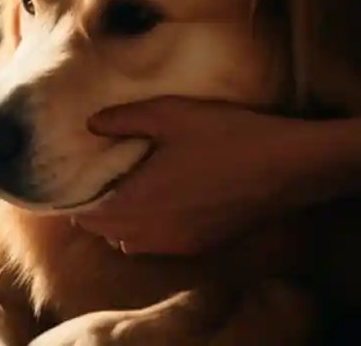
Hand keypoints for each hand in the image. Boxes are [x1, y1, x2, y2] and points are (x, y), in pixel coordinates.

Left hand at [72, 99, 316, 256]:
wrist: (285, 167)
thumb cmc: (226, 136)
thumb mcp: (170, 114)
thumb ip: (124, 119)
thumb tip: (90, 124)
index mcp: (137, 202)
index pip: (84, 214)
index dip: (75, 194)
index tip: (75, 171)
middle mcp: (150, 232)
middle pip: (103, 230)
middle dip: (96, 205)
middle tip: (100, 172)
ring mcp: (175, 244)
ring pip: (128, 240)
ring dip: (121, 219)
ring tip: (129, 185)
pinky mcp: (198, 246)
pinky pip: (156, 244)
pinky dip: (147, 228)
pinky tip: (162, 198)